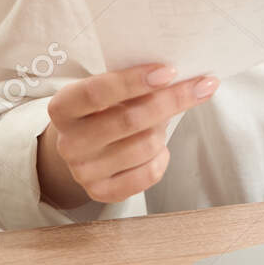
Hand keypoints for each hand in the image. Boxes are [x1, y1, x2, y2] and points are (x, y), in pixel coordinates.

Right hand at [39, 64, 217, 204]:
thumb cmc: (101, 109)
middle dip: (172, 100)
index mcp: (62, 108)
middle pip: (130, 120)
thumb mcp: (104, 90)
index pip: (97, 92)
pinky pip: (149, 174)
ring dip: (164, 129)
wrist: (81, 147)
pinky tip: (159, 147)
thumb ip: (130, 83)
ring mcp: (83, 171)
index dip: (134, 81)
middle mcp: (68, 143)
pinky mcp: (101, 193)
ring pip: (145, 146)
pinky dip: (162, 156)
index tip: (170, 71)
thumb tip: (178, 78)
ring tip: (162, 120)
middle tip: (201, 86)